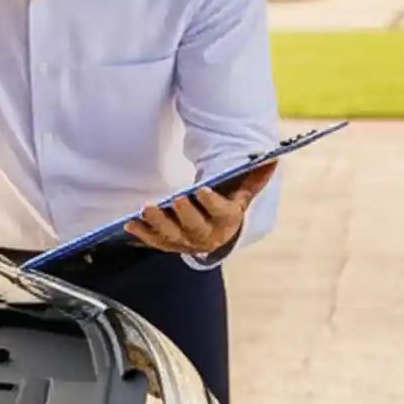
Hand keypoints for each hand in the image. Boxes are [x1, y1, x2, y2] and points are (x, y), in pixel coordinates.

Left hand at [123, 161, 276, 255]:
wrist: (217, 230)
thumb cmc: (228, 203)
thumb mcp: (243, 191)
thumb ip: (255, 176)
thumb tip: (273, 159)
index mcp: (227, 221)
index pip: (221, 213)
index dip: (211, 203)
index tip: (201, 189)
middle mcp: (207, 236)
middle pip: (194, 228)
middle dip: (183, 214)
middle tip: (175, 199)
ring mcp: (186, 242)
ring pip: (171, 236)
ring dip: (158, 223)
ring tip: (146, 208)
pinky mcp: (169, 243)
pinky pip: (155, 240)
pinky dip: (142, 233)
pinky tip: (130, 223)